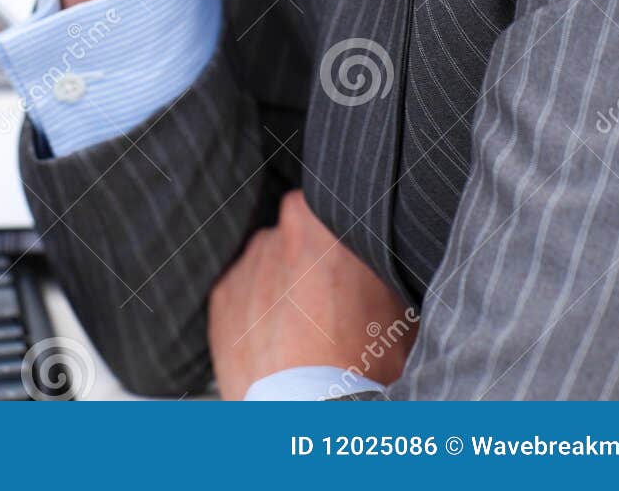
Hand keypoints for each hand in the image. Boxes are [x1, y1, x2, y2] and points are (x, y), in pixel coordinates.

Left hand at [208, 190, 416, 399]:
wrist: (309, 416)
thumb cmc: (360, 363)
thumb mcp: (398, 306)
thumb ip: (379, 267)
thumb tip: (384, 264)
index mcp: (315, 221)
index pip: (324, 203)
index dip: (336, 231)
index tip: (346, 257)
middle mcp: (273, 235)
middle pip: (293, 236)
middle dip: (307, 261)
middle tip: (330, 301)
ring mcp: (243, 268)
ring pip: (266, 266)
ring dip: (280, 287)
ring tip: (304, 332)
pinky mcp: (220, 303)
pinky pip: (241, 296)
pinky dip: (254, 312)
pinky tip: (277, 343)